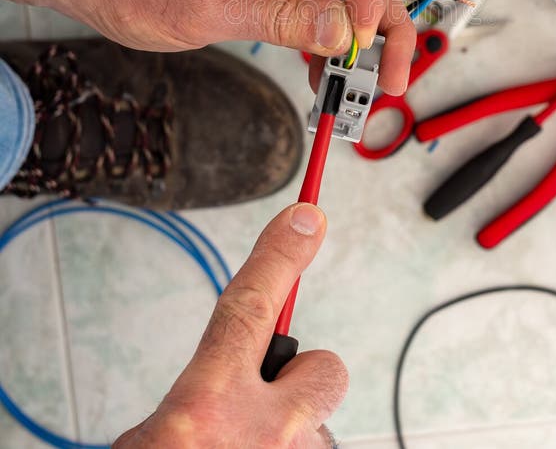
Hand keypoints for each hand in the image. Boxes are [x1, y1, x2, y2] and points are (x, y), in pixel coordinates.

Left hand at [0, 0, 414, 93]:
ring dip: (354, 39)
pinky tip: (322, 70)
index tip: (361, 33)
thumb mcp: (205, 4)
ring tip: (357, 85)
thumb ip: (280, 15)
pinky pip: (309, 6)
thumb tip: (341, 27)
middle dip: (380, 22)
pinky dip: (321, 40)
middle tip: (387, 73)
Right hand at [113, 203, 346, 448]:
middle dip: (300, 379)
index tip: (305, 217)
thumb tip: (204, 397)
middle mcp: (260, 435)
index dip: (279, 254)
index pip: (250, 306)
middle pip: (322, 366)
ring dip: (287, 433)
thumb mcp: (145, 444)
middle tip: (259, 409)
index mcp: (204, 409)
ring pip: (317, 422)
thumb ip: (183, 404)